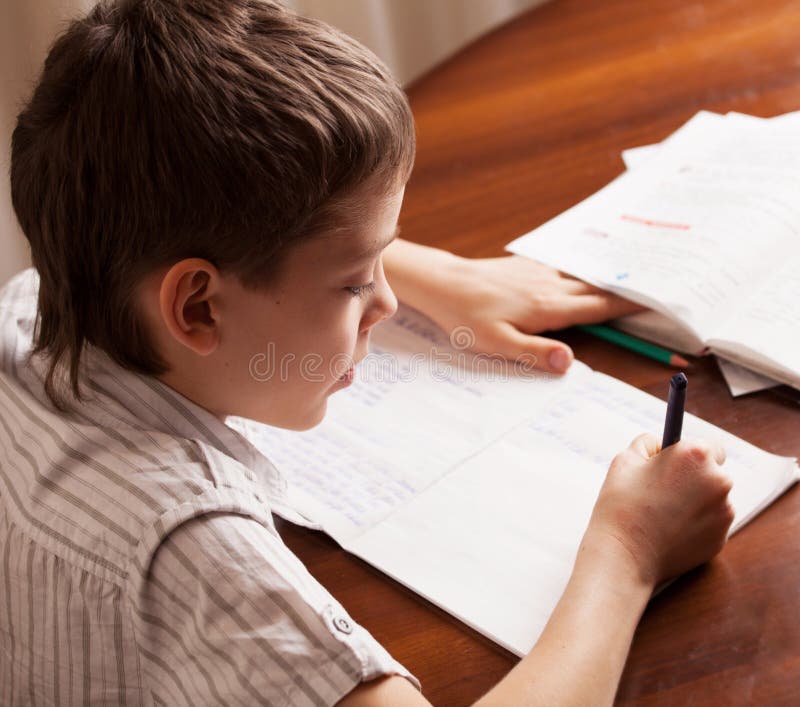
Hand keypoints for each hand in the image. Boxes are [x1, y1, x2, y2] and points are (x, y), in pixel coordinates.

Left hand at [382, 240, 642, 373]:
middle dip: (630, 290)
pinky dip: (584, 274)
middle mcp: (550, 286)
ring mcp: (540, 273)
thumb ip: (535, 353)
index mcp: (548, 308)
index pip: (600, 307)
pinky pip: (566, 269)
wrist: (444, 283)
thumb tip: (570, 362)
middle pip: (599, 289)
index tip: (660, 303)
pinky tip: (588, 275)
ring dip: (609, 280)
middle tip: (662, 290)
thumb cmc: (466, 318)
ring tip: (637, 280)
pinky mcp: (528, 267)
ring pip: (584, 277)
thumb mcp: (497, 344)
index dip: (631, 306)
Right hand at [585, 433, 734, 587]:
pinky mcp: (721, 539)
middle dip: (693, 479)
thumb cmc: (621, 504)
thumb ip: (649, 444)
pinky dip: (695, 525)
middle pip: (713, 473)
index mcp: (696, 455)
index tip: (677, 463)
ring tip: (662, 513)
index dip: (691, 455)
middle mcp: (718, 481)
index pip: (710, 446)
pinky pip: (710, 524)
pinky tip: (669, 530)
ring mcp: (724, 513)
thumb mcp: (625, 459)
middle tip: (663, 489)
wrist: (624, 555)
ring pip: (712, 500)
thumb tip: (661, 446)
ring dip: (695, 502)